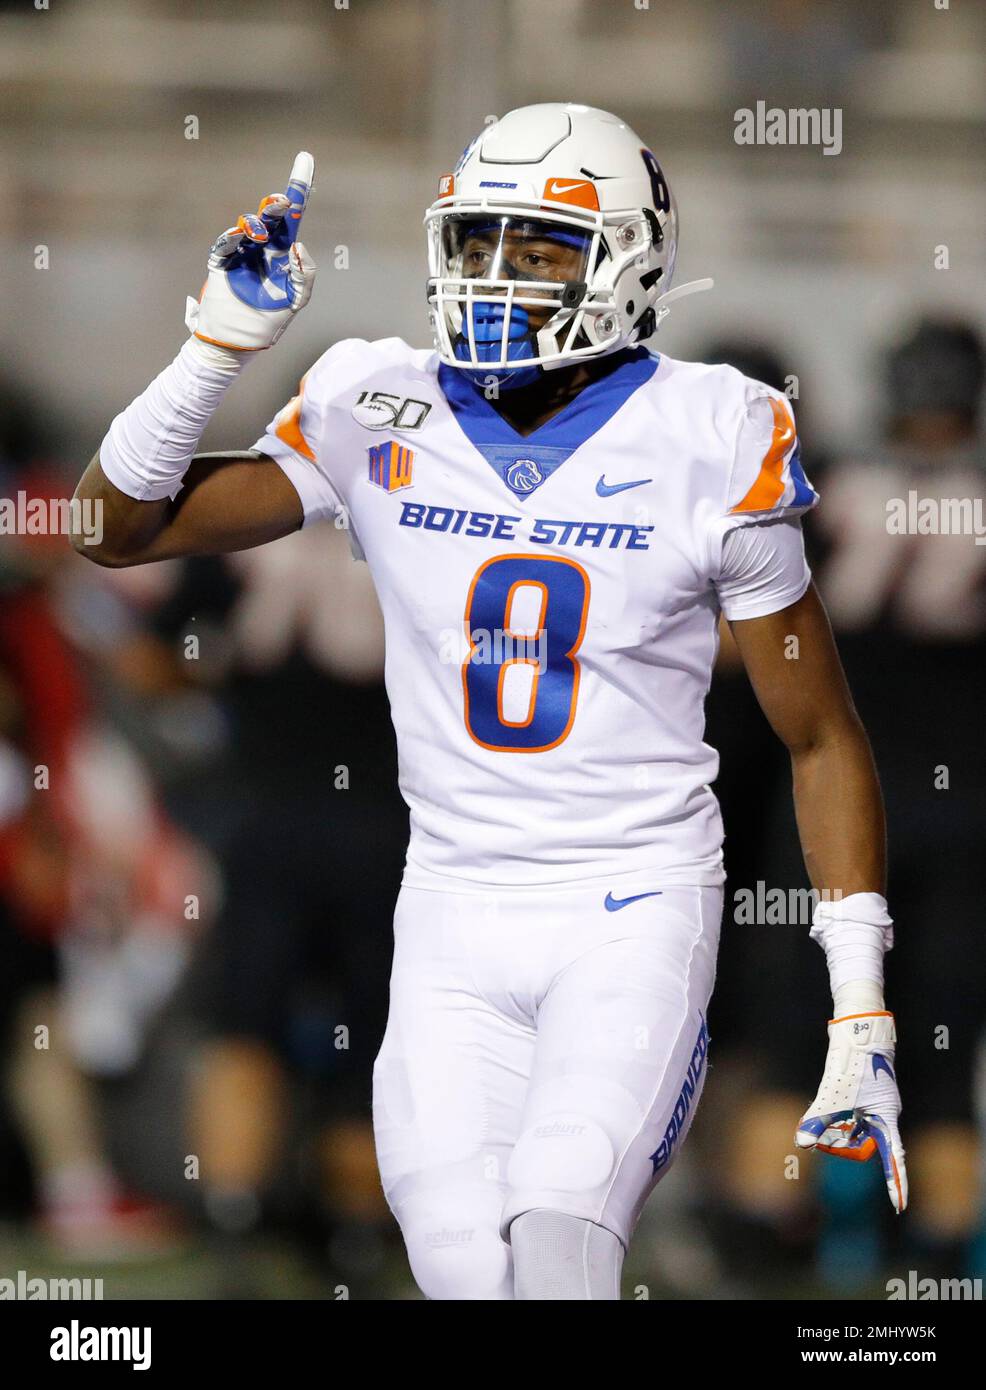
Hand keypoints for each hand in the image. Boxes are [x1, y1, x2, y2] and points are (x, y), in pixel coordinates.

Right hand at [185, 151, 316, 351]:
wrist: (236, 342)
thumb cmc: (267, 322)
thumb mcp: (294, 301)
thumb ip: (304, 277)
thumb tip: (300, 246)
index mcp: (282, 253)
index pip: (292, 218)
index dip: (298, 190)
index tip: (306, 159)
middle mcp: (262, 248)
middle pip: (270, 217)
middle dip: (276, 205)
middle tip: (283, 201)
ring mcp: (240, 254)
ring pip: (249, 227)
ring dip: (257, 225)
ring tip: (261, 232)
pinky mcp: (221, 263)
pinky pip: (226, 245)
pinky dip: (233, 238)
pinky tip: (242, 236)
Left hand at [795, 1011, 907, 1212]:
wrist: (856, 1031)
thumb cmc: (852, 1062)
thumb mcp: (833, 1093)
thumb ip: (818, 1118)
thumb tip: (801, 1143)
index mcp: (885, 1117)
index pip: (894, 1158)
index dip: (896, 1183)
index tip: (899, 1206)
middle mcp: (882, 1115)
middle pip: (863, 1144)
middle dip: (840, 1145)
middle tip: (820, 1138)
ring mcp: (871, 1106)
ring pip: (852, 1131)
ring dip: (834, 1131)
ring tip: (819, 1120)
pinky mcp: (859, 1097)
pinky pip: (847, 1119)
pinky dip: (832, 1120)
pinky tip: (818, 1117)